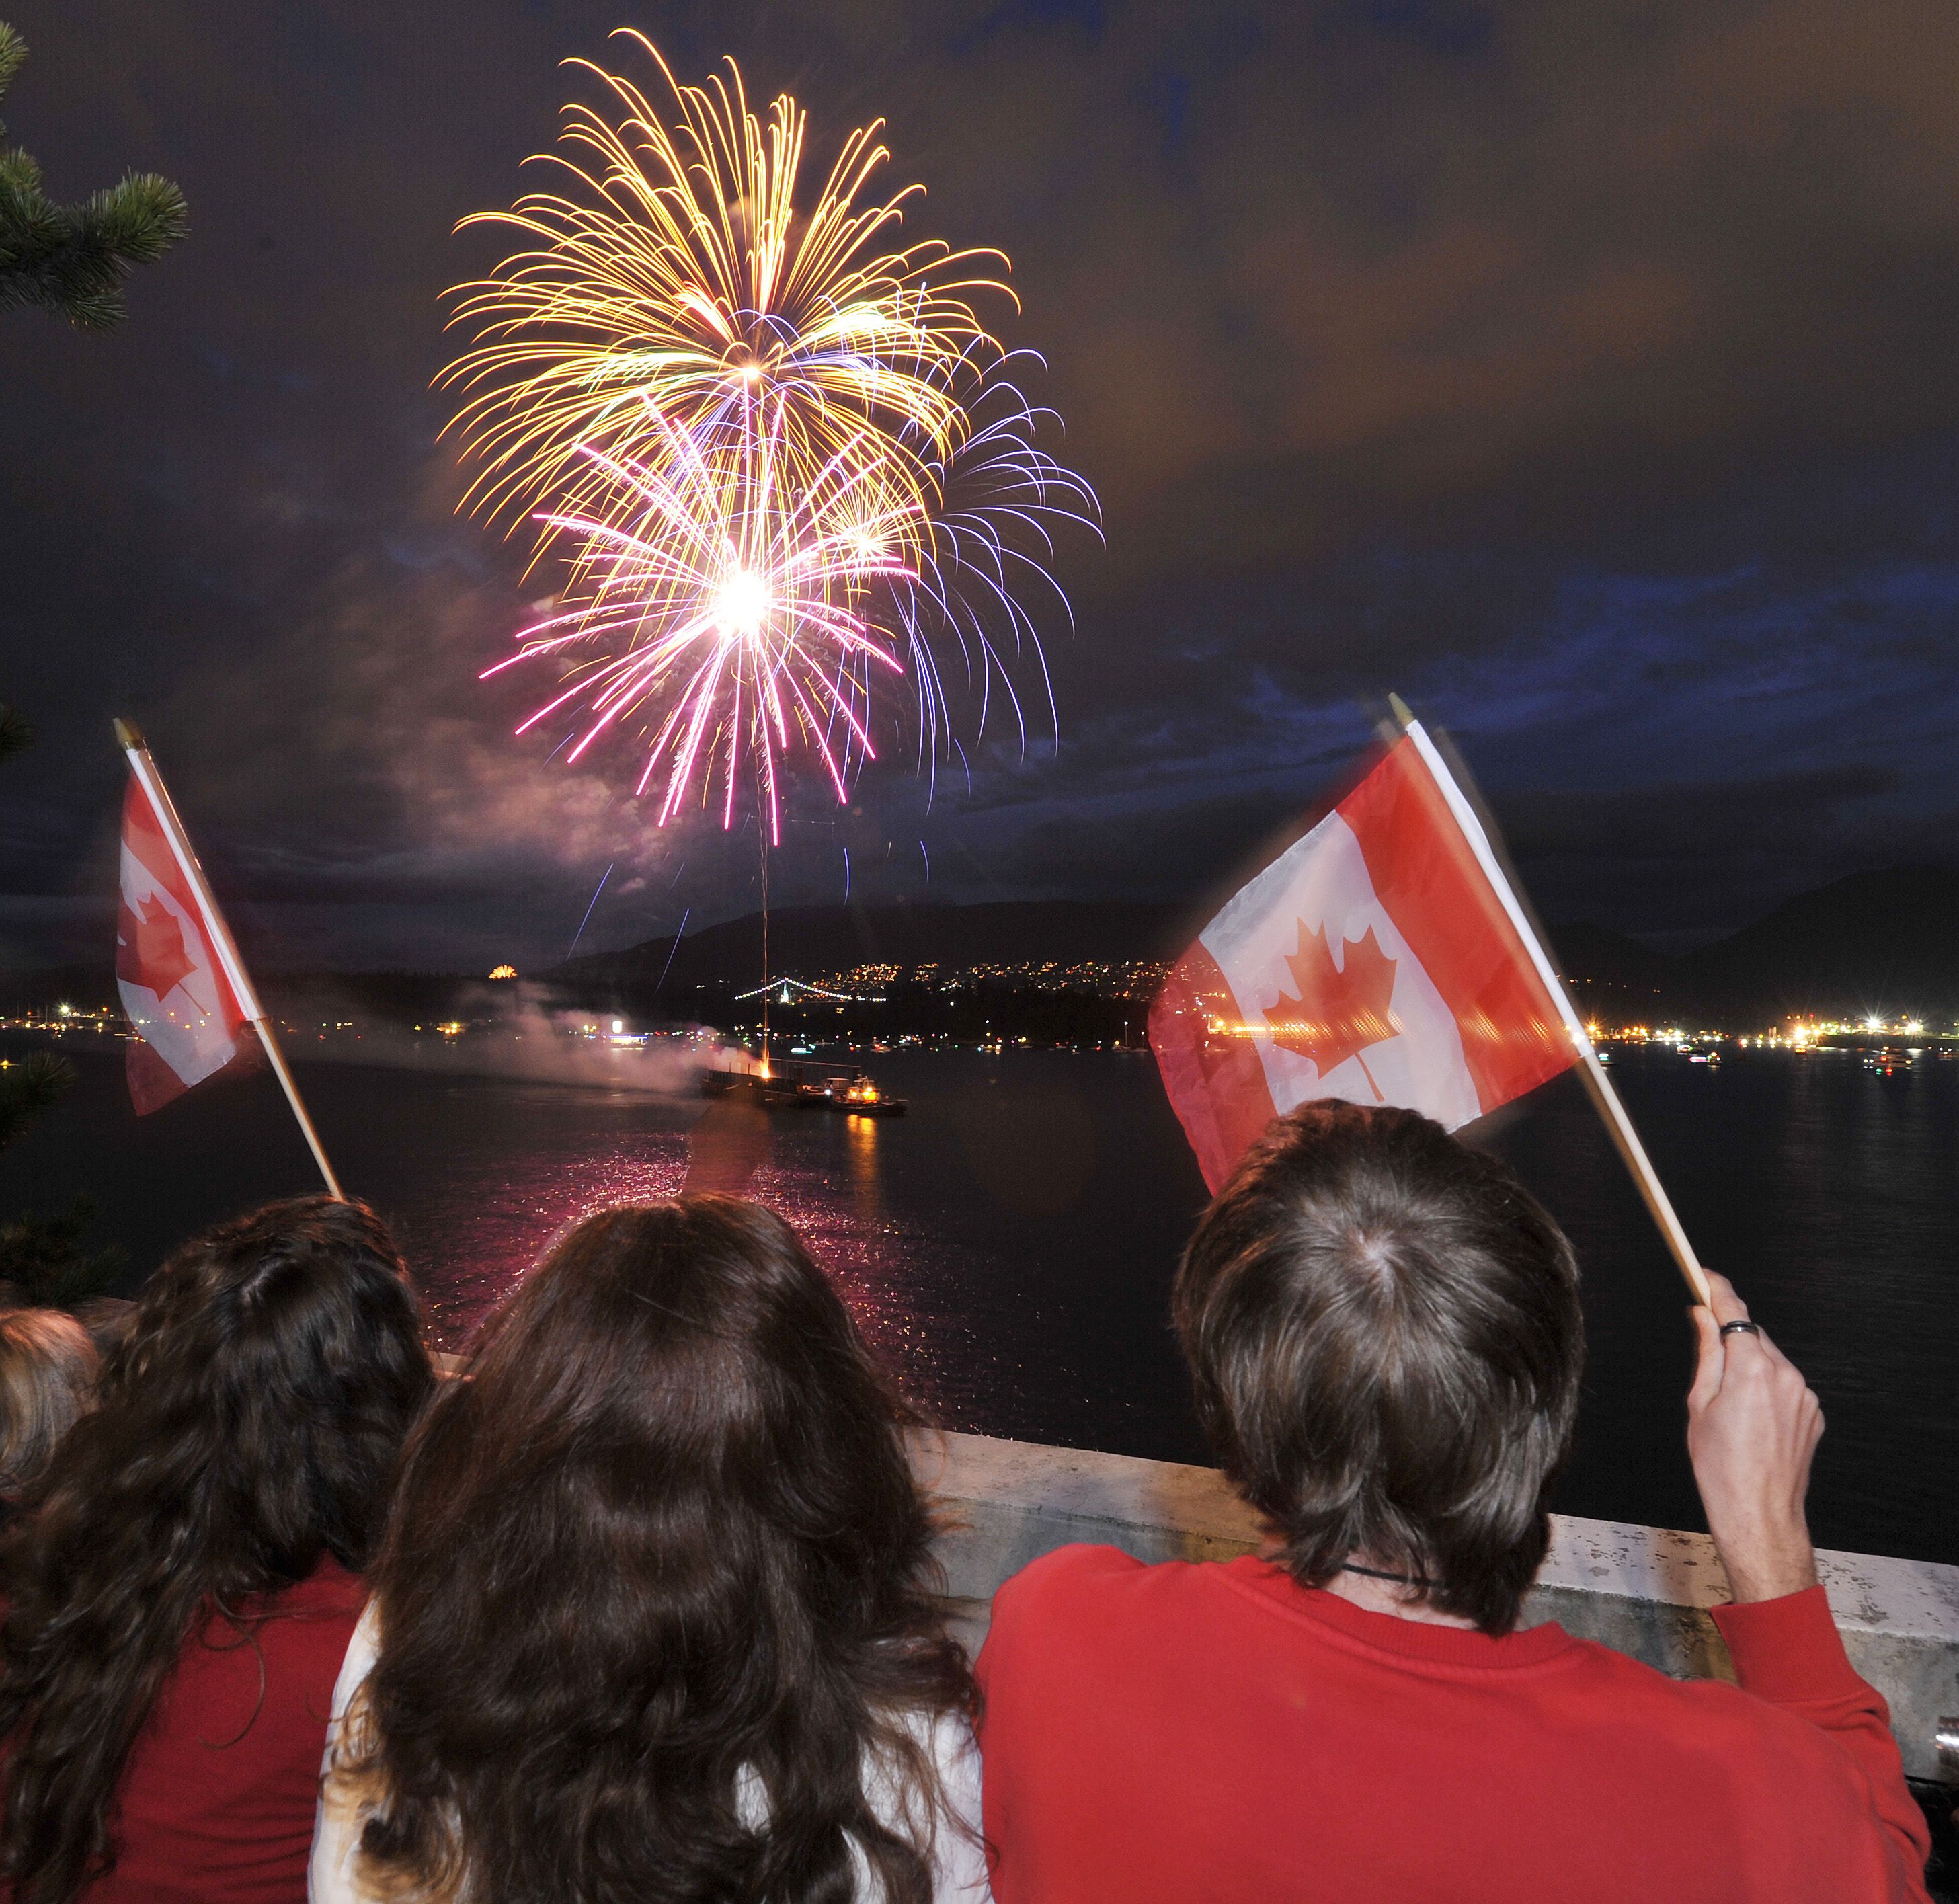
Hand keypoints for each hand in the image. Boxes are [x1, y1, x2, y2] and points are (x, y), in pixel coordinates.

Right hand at [1686, 1269, 1822, 1603]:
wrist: (1758, 1512)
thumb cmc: (1720, 1465)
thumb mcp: (1699, 1403)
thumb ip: (1706, 1353)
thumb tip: (1702, 1316)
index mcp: (1752, 1370)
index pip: (1734, 1311)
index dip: (1716, 1288)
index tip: (1703, 1275)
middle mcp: (1786, 1376)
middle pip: (1753, 1335)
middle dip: (1730, 1336)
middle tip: (1705, 1354)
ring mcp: (1804, 1395)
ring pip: (1770, 1359)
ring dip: (1749, 1365)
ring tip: (1728, 1402)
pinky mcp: (1813, 1412)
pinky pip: (1786, 1384)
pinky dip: (1767, 1387)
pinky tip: (1750, 1417)